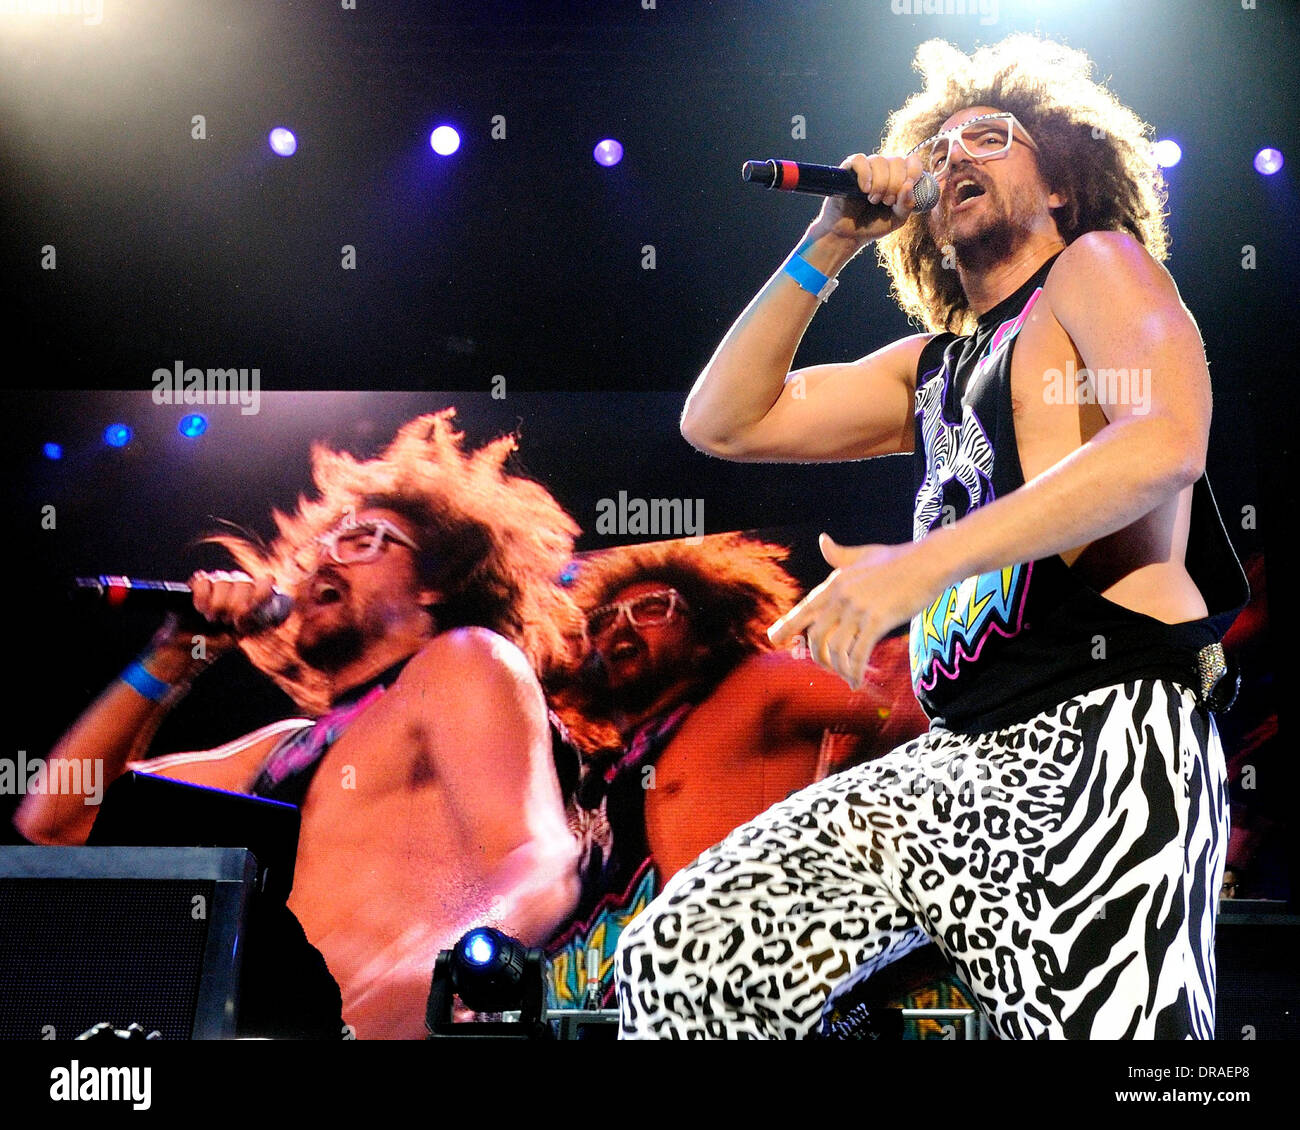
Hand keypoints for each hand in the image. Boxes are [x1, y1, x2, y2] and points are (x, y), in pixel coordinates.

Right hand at [144, 571, 274, 674]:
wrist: (191, 645)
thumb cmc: (219, 640)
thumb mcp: (240, 635)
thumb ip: (250, 621)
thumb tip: (248, 609)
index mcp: (256, 598)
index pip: (266, 583)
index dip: (260, 596)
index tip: (247, 615)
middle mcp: (240, 586)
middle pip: (244, 582)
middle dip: (234, 605)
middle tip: (226, 620)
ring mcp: (221, 582)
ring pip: (223, 580)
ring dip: (217, 603)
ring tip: (212, 618)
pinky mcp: (200, 583)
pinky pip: (203, 580)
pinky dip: (201, 597)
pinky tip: (200, 609)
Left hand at [768, 534, 940, 689]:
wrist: (928, 561)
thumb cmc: (897, 558)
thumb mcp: (862, 553)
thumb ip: (839, 554)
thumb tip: (822, 540)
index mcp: (834, 583)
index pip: (804, 609)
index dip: (787, 625)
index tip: (773, 638)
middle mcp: (841, 597)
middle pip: (815, 636)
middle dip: (818, 657)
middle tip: (827, 668)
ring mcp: (858, 609)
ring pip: (835, 649)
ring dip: (838, 668)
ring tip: (846, 676)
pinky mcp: (877, 621)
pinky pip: (858, 654)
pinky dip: (855, 671)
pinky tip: (857, 682)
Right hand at [808, 152, 929, 248]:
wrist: (848, 235)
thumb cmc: (873, 225)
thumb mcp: (897, 219)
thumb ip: (906, 204)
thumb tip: (908, 185)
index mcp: (898, 177)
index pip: (913, 161)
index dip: (913, 172)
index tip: (906, 189)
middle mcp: (884, 169)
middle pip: (897, 161)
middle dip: (895, 184)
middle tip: (886, 202)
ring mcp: (866, 168)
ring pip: (879, 161)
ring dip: (880, 184)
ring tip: (873, 200)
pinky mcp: (848, 169)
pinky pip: (860, 160)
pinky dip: (865, 175)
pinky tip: (864, 190)